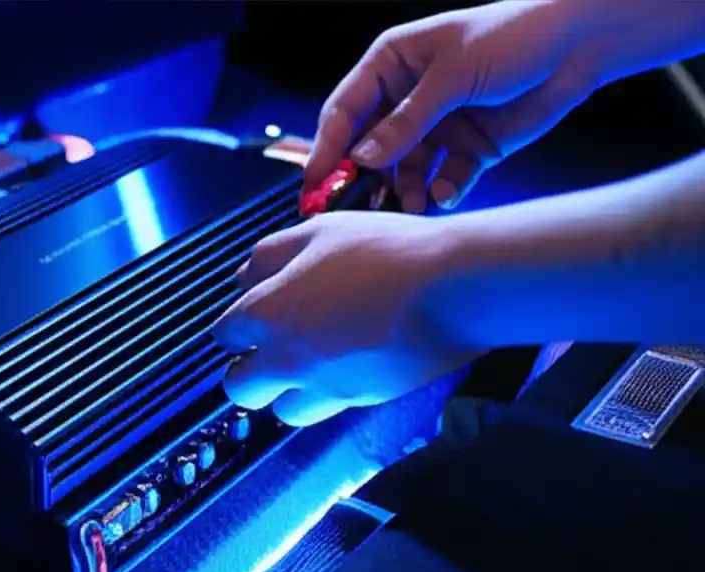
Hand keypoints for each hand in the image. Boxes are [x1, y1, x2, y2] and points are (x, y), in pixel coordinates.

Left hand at [213, 211, 483, 425]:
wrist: (450, 287)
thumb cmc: (384, 251)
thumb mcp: (318, 231)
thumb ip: (270, 255)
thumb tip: (243, 278)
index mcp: (268, 314)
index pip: (224, 336)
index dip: (235, 328)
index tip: (250, 321)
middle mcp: (286, 359)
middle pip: (240, 389)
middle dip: (248, 374)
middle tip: (269, 354)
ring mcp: (323, 386)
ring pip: (284, 411)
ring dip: (288, 393)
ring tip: (312, 365)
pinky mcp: (361, 401)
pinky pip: (329, 409)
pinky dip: (328, 395)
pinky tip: (348, 364)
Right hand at [304, 1, 601, 212]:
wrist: (580, 45)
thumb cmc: (512, 37)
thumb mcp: (453, 75)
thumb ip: (407, 121)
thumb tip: (362, 158)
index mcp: (391, 65)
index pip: (344, 111)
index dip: (327, 148)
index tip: (315, 184)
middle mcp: (407, 98)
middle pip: (369, 147)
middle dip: (364, 179)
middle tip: (354, 210)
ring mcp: (436, 125)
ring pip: (404, 170)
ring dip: (405, 190)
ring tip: (412, 206)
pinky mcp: (466, 147)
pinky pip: (442, 178)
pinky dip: (442, 190)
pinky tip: (447, 195)